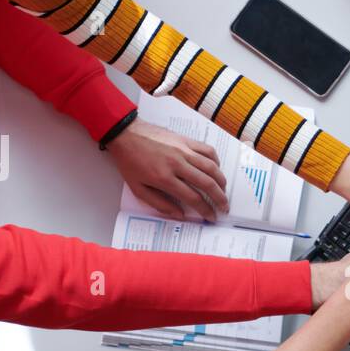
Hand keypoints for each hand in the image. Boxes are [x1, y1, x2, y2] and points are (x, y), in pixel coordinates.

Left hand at [106, 120, 228, 221]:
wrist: (125, 134)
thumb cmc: (129, 161)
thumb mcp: (138, 188)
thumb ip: (159, 203)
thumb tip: (180, 214)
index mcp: (164, 178)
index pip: (193, 198)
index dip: (206, 210)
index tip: (211, 216)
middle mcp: (177, 164)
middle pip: (207, 183)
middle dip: (219, 198)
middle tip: (224, 207)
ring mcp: (183, 150)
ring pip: (211, 167)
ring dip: (221, 181)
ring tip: (224, 191)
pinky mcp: (185, 140)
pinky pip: (207, 150)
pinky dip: (215, 161)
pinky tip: (216, 169)